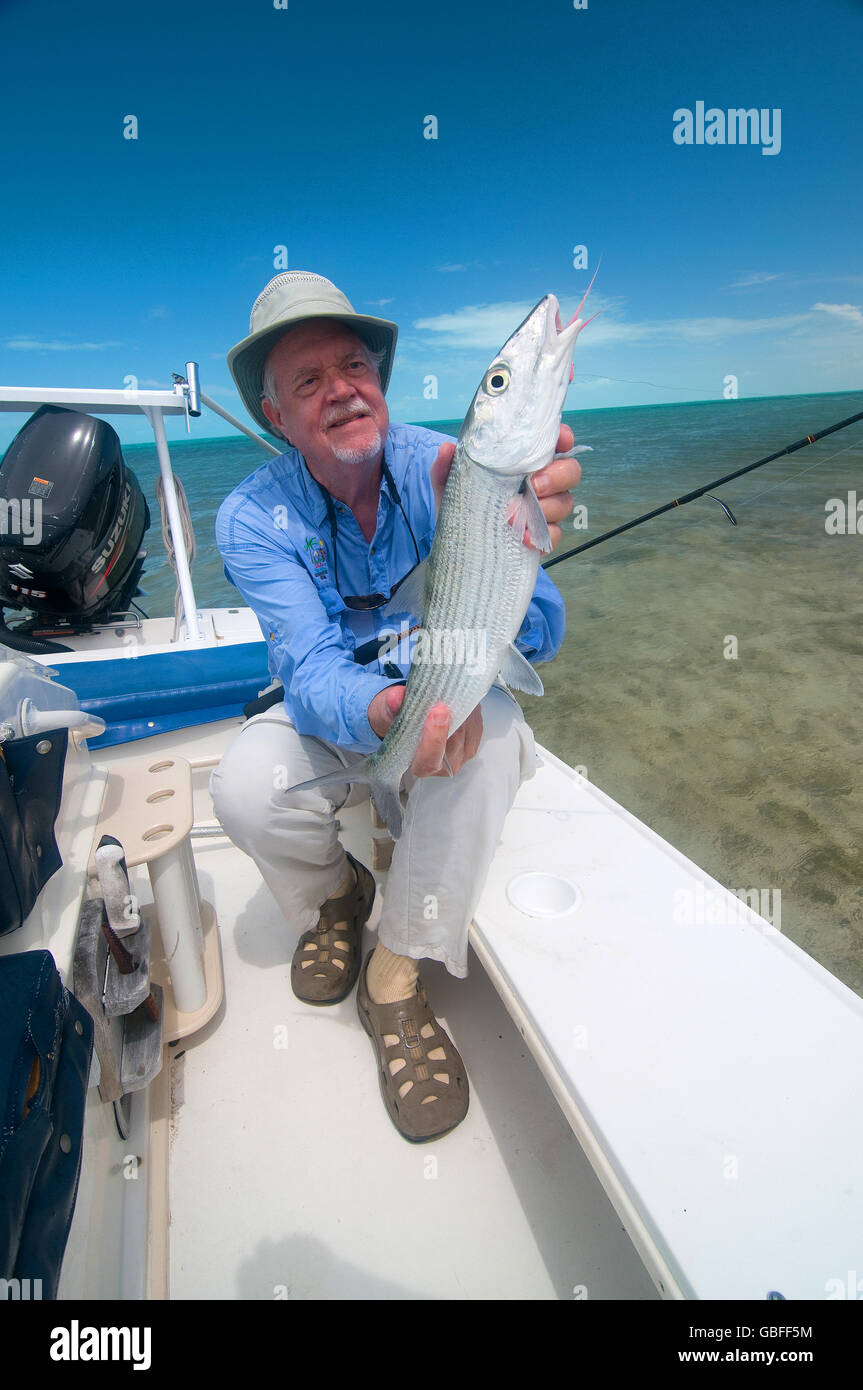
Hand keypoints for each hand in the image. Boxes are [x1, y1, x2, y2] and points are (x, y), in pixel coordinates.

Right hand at [368, 685, 482, 776]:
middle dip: (451, 717)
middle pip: (454, 741)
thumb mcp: (387, 713)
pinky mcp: (474, 742)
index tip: (437, 712)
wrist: (412, 722)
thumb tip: (395, 698)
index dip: (435, 738)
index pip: (430, 760)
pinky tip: (456, 702)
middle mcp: (444, 766)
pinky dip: (468, 710)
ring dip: (460, 710)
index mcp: (420, 765)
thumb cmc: (399, 723)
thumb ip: (390, 706)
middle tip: (444, 694)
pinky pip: (475, 723)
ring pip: (467, 730)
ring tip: (447, 696)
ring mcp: (462, 755)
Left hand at [430, 424, 581, 551]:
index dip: (563, 438)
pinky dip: (542, 535)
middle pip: (570, 471)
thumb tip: (447, 449)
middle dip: (558, 476)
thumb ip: (447, 466)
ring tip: (516, 515)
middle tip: (533, 485)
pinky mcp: (541, 535)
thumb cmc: (462, 505)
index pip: (554, 443)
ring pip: (566, 502)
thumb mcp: (451, 484)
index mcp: (523, 462)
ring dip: (547, 507)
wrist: (458, 544)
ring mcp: (545, 509)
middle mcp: (541, 481)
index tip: (561, 440)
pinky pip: (554, 534)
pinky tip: (523, 538)